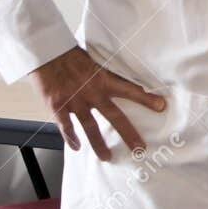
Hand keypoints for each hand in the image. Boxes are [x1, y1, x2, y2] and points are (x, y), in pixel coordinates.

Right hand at [29, 47, 164, 160]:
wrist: (46, 51)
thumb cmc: (70, 54)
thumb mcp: (94, 60)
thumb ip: (105, 74)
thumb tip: (121, 77)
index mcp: (103, 79)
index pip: (130, 89)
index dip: (146, 98)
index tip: (162, 106)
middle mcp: (92, 92)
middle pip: (115, 117)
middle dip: (128, 134)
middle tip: (140, 149)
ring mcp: (75, 101)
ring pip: (90, 127)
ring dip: (99, 144)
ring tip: (107, 157)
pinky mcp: (58, 105)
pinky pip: (66, 126)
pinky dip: (71, 138)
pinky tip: (77, 147)